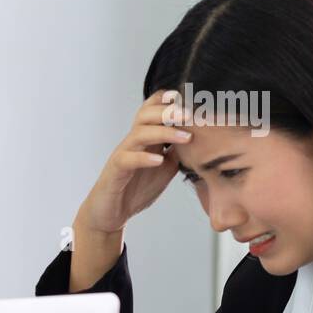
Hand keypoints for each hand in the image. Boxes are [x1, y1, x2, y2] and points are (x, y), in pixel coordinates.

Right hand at [75, 90, 192, 236]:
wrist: (111, 212)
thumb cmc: (136, 188)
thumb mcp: (165, 167)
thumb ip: (178, 152)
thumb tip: (202, 140)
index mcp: (145, 139)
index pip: (152, 109)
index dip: (167, 101)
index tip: (189, 99)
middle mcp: (133, 142)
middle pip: (145, 115)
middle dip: (168, 111)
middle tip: (190, 114)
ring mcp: (123, 154)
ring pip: (139, 134)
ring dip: (163, 132)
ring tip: (185, 137)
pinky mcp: (116, 171)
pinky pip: (128, 159)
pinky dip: (144, 158)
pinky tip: (159, 160)